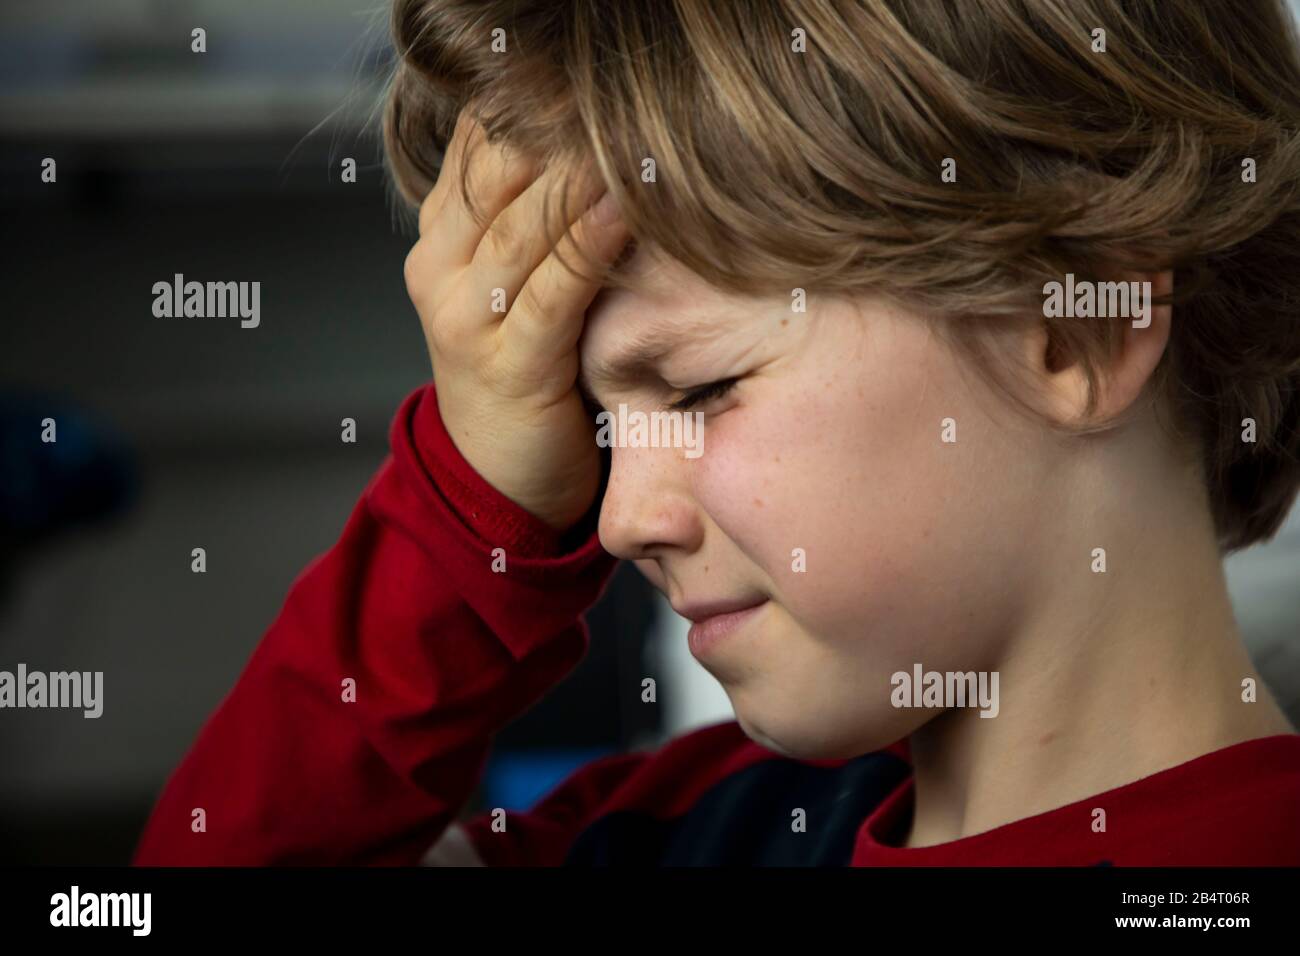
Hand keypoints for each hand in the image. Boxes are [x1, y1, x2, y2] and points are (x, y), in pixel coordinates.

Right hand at [403, 112, 630, 531]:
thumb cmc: (529, 369)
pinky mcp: (507, 366)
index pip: (480, 143)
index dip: (529, 100)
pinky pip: (551, 290)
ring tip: (626, 128)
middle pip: (498, 172)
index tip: (581, 68)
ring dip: (578, 173)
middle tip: (612, 81)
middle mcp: (440, 268)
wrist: (500, 477)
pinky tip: (621, 205)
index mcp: (442, 237)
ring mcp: (465, 318)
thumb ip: (536, 217)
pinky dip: (587, 244)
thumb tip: (591, 140)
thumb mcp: (517, 281)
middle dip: (556, 125)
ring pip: (522, 224)